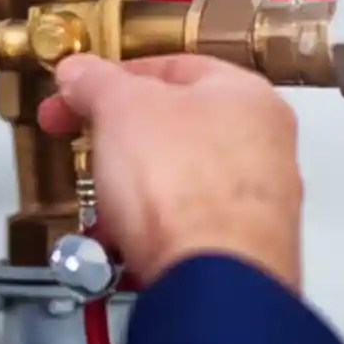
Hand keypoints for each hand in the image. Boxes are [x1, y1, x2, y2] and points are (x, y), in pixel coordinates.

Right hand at [38, 54, 303, 290]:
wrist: (209, 276)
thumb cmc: (185, 187)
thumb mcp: (119, 108)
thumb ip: (95, 82)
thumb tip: (79, 72)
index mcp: (246, 94)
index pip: (171, 67)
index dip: (113, 77)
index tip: (78, 94)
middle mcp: (265, 145)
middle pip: (177, 126)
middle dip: (122, 138)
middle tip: (87, 144)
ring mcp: (257, 202)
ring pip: (180, 180)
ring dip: (134, 189)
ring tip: (104, 201)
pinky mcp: (241, 248)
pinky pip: (185, 226)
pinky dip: (152, 228)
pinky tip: (125, 238)